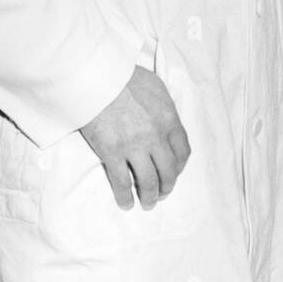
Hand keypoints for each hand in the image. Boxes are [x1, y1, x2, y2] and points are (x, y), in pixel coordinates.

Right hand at [80, 66, 190, 209]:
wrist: (99, 78)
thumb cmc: (126, 78)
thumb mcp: (157, 88)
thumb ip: (164, 108)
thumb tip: (166, 120)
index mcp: (169, 119)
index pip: (183, 151)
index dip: (180, 166)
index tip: (175, 172)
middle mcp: (156, 136)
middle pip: (169, 170)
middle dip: (167, 186)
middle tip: (163, 193)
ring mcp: (134, 147)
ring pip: (148, 180)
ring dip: (150, 196)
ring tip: (148, 203)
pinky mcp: (112, 153)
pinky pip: (122, 181)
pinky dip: (125, 196)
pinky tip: (126, 203)